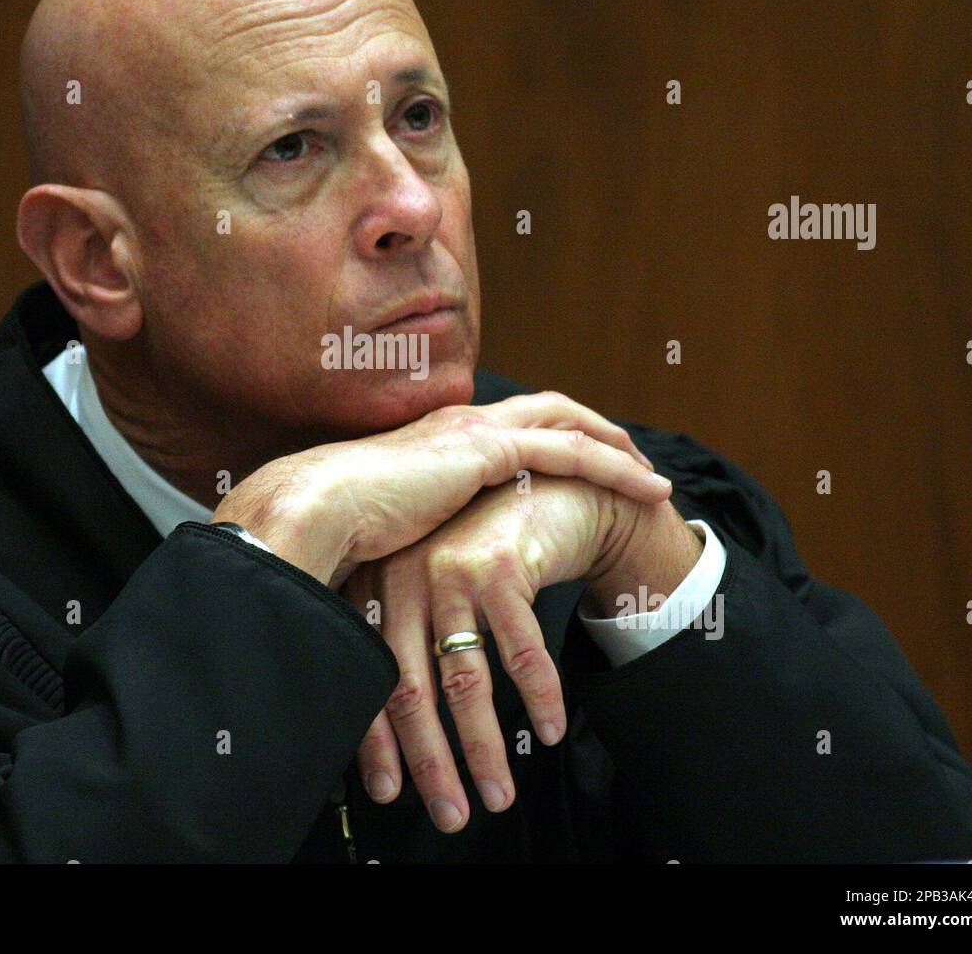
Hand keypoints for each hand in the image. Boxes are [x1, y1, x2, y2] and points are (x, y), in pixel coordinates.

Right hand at [211, 391, 672, 587]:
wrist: (316, 510)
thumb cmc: (336, 529)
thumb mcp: (386, 525)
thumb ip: (412, 527)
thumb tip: (414, 558)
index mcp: (440, 440)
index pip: (512, 429)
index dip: (554, 441)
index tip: (584, 468)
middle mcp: (463, 424)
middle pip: (550, 414)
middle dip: (597, 436)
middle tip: (635, 464)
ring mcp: (478, 431)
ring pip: (569, 426)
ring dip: (616, 449)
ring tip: (654, 481)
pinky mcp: (491, 450)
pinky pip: (571, 451)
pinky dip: (613, 465)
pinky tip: (647, 488)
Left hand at [343, 477, 698, 832]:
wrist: (543, 487)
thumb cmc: (484, 549)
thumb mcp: (432, 586)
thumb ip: (406, 638)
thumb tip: (391, 730)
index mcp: (378, 588)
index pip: (371, 679)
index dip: (378, 743)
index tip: (391, 794)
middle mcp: (403, 580)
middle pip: (413, 691)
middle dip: (433, 763)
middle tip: (451, 815)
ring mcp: (448, 571)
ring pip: (465, 681)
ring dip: (484, 747)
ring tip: (500, 795)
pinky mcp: (497, 566)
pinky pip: (521, 652)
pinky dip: (538, 697)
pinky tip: (549, 730)